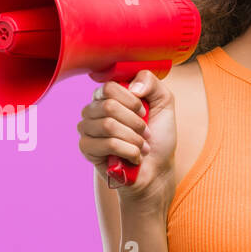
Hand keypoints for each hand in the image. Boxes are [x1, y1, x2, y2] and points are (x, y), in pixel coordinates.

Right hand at [77, 70, 176, 209]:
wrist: (158, 169)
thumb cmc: (158, 136)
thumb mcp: (164, 102)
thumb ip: (151, 82)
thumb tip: (133, 87)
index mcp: (108, 95)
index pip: (110, 87)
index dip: (132, 101)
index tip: (144, 113)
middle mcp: (93, 109)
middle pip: (109, 106)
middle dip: (135, 123)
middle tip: (145, 133)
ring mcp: (87, 128)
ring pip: (108, 125)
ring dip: (134, 139)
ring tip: (141, 147)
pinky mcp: (86, 148)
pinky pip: (108, 144)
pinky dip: (129, 151)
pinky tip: (133, 157)